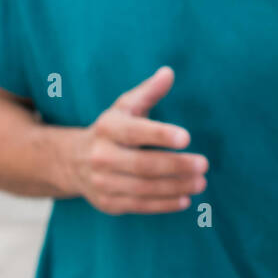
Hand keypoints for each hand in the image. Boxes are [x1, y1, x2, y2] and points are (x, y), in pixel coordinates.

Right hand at [62, 66, 208, 214]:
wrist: (72, 161)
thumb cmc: (114, 129)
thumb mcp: (126, 106)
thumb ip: (149, 92)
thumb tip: (168, 73)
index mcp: (108, 128)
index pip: (135, 132)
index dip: (160, 135)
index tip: (187, 137)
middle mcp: (101, 156)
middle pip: (143, 164)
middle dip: (176, 165)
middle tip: (204, 164)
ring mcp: (102, 182)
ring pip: (143, 187)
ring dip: (175, 187)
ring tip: (201, 182)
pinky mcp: (107, 202)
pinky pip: (139, 205)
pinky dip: (164, 204)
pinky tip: (185, 199)